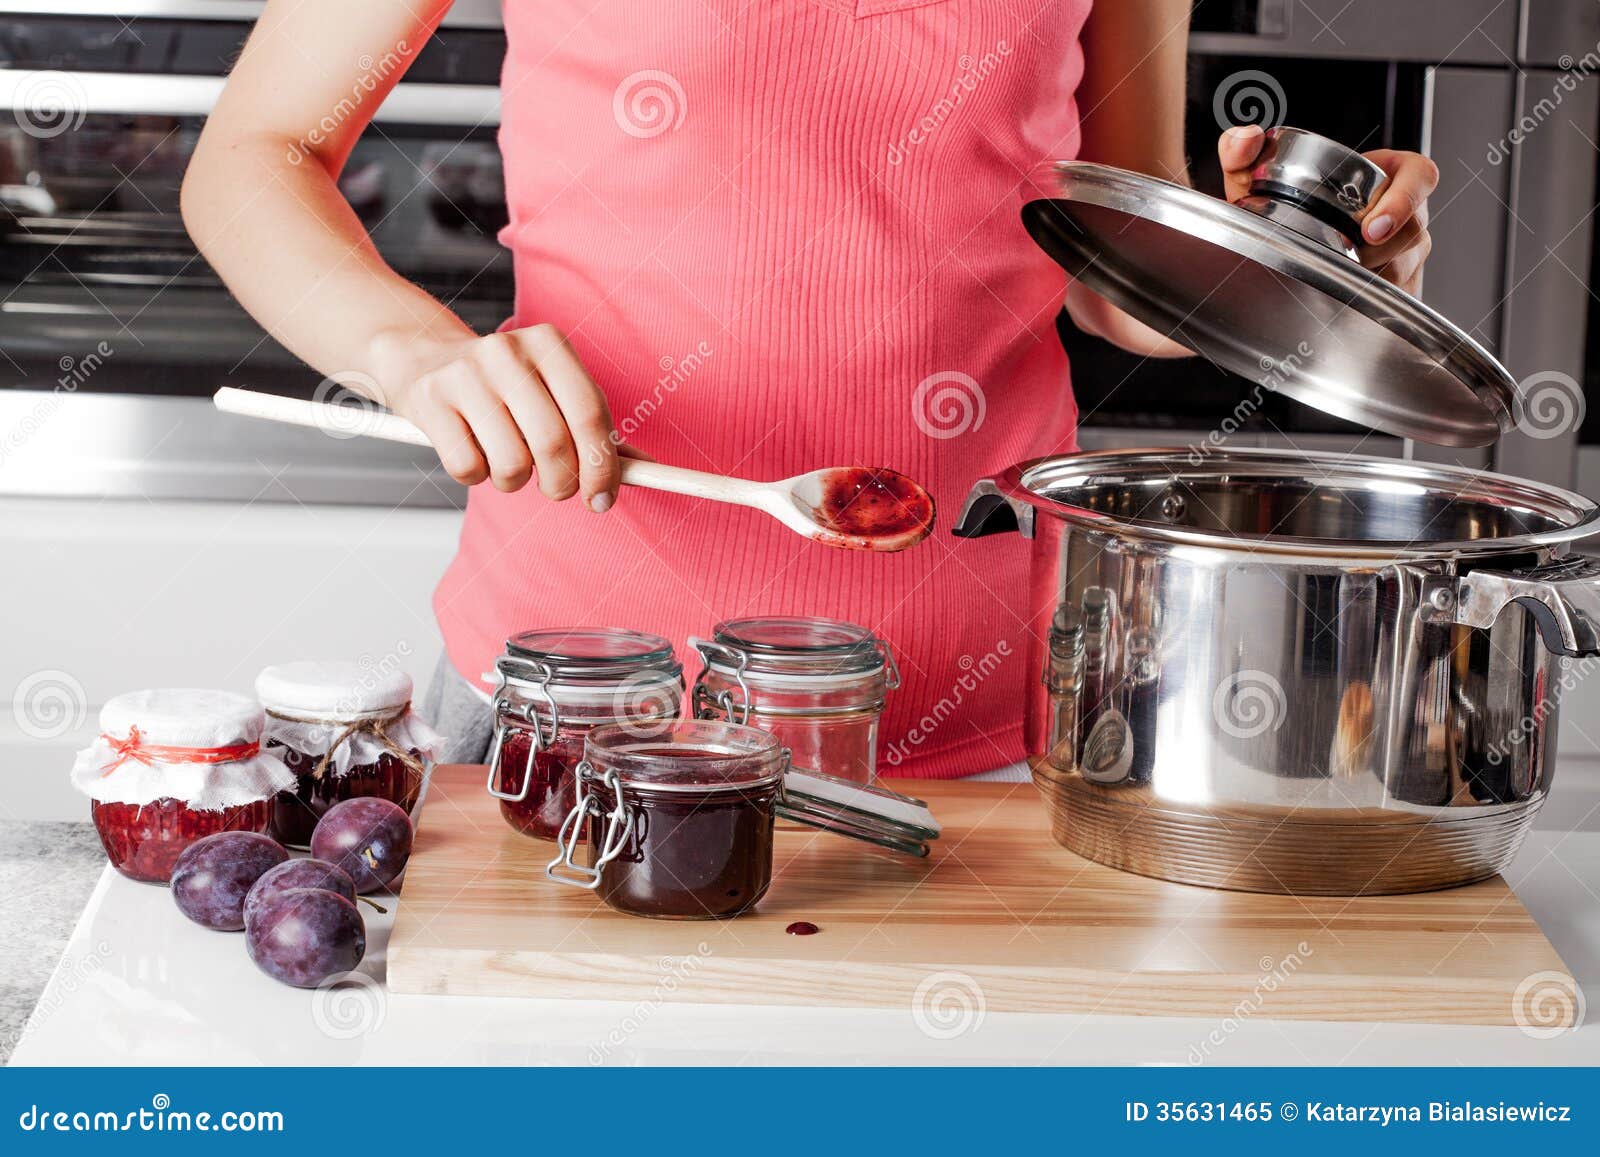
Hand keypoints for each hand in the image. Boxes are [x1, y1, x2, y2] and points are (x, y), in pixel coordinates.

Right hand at [370, 323, 621, 510]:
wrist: (423, 359)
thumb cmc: (505, 388)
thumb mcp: (552, 391)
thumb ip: (596, 429)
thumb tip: (647, 469)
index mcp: (549, 344)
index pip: (590, 414)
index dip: (603, 468)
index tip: (603, 500)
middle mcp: (507, 352)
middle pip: (553, 445)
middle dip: (561, 484)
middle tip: (556, 488)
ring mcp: (465, 374)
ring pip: (511, 464)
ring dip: (515, 482)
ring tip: (508, 462)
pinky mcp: (429, 400)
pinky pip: (468, 468)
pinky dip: (477, 476)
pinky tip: (474, 452)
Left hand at [1219, 124, 1437, 294]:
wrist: (1274, 252)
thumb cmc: (1279, 207)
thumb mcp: (1256, 180)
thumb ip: (1240, 153)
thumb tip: (1246, 138)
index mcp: (1386, 175)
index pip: (1421, 176)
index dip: (1406, 200)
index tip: (1372, 227)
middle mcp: (1403, 212)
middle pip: (1413, 231)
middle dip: (1381, 251)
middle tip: (1348, 259)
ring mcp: (1404, 251)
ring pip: (1404, 267)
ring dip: (1370, 277)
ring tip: (1337, 278)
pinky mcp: (1398, 286)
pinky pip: (1396, 296)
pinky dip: (1368, 302)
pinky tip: (1342, 301)